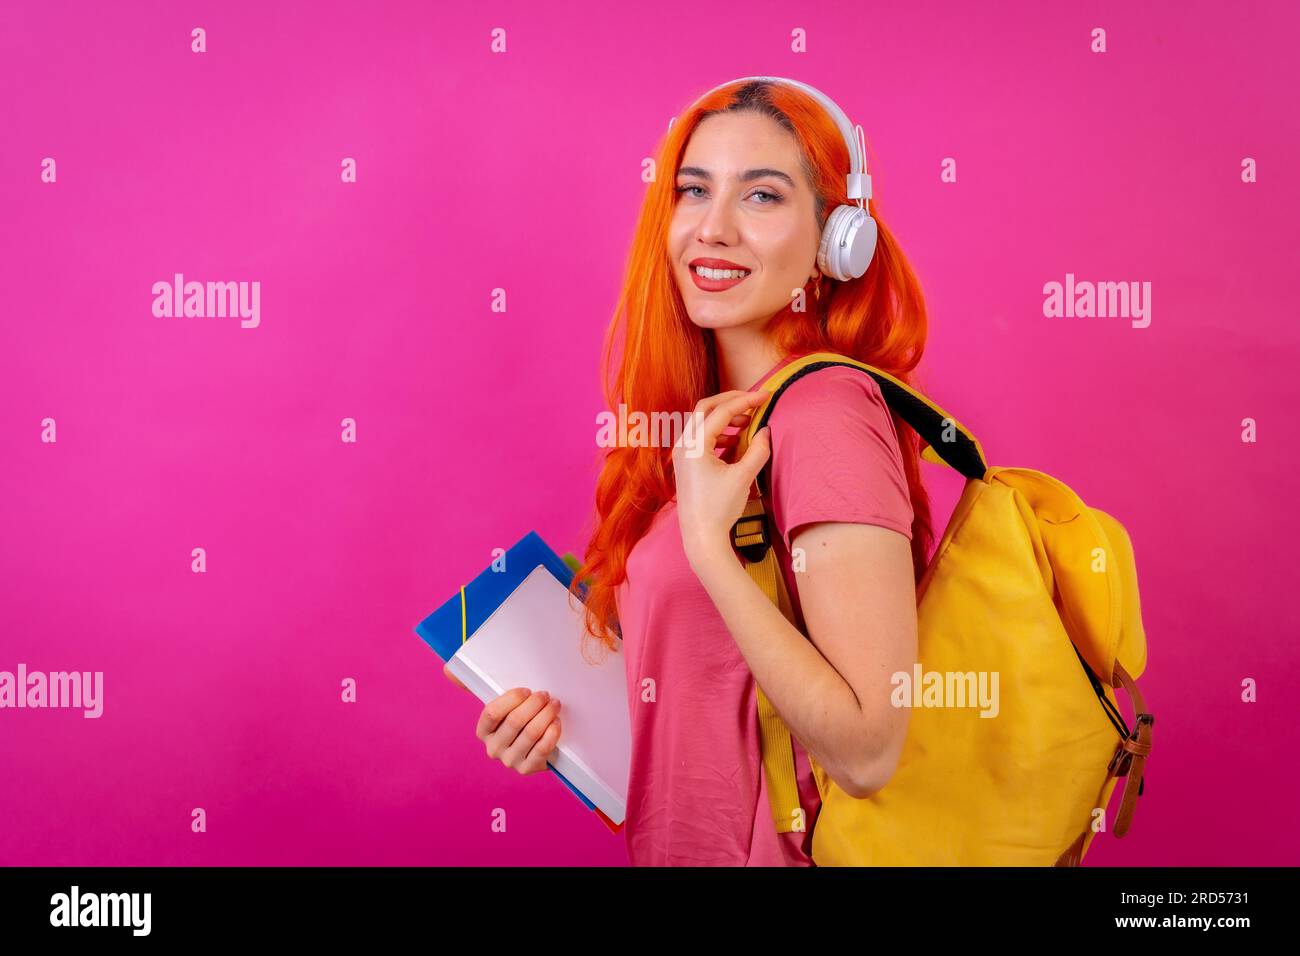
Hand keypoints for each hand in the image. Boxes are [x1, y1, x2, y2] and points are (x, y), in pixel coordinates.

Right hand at [475, 686, 562, 774]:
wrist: (535, 748)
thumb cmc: (520, 721)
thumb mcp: (506, 708)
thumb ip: (494, 691)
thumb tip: (457, 677)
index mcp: (483, 731)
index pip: (492, 713)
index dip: (511, 699)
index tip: (527, 690)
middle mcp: (493, 748)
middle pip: (514, 721)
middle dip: (534, 704)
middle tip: (545, 695)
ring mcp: (510, 760)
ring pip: (531, 732)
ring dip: (546, 714)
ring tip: (554, 705)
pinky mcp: (527, 768)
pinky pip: (543, 748)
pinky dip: (552, 732)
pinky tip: (556, 722)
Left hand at [672, 389, 771, 571]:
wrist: (701, 538)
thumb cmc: (719, 509)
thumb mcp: (743, 477)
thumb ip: (758, 450)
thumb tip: (767, 430)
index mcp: (694, 445)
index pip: (721, 411)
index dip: (746, 400)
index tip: (766, 395)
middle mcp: (683, 445)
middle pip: (705, 408)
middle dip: (731, 401)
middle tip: (754, 400)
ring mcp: (682, 455)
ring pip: (703, 423)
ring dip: (726, 418)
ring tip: (748, 423)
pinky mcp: (686, 464)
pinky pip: (702, 439)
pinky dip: (720, 434)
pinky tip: (737, 443)